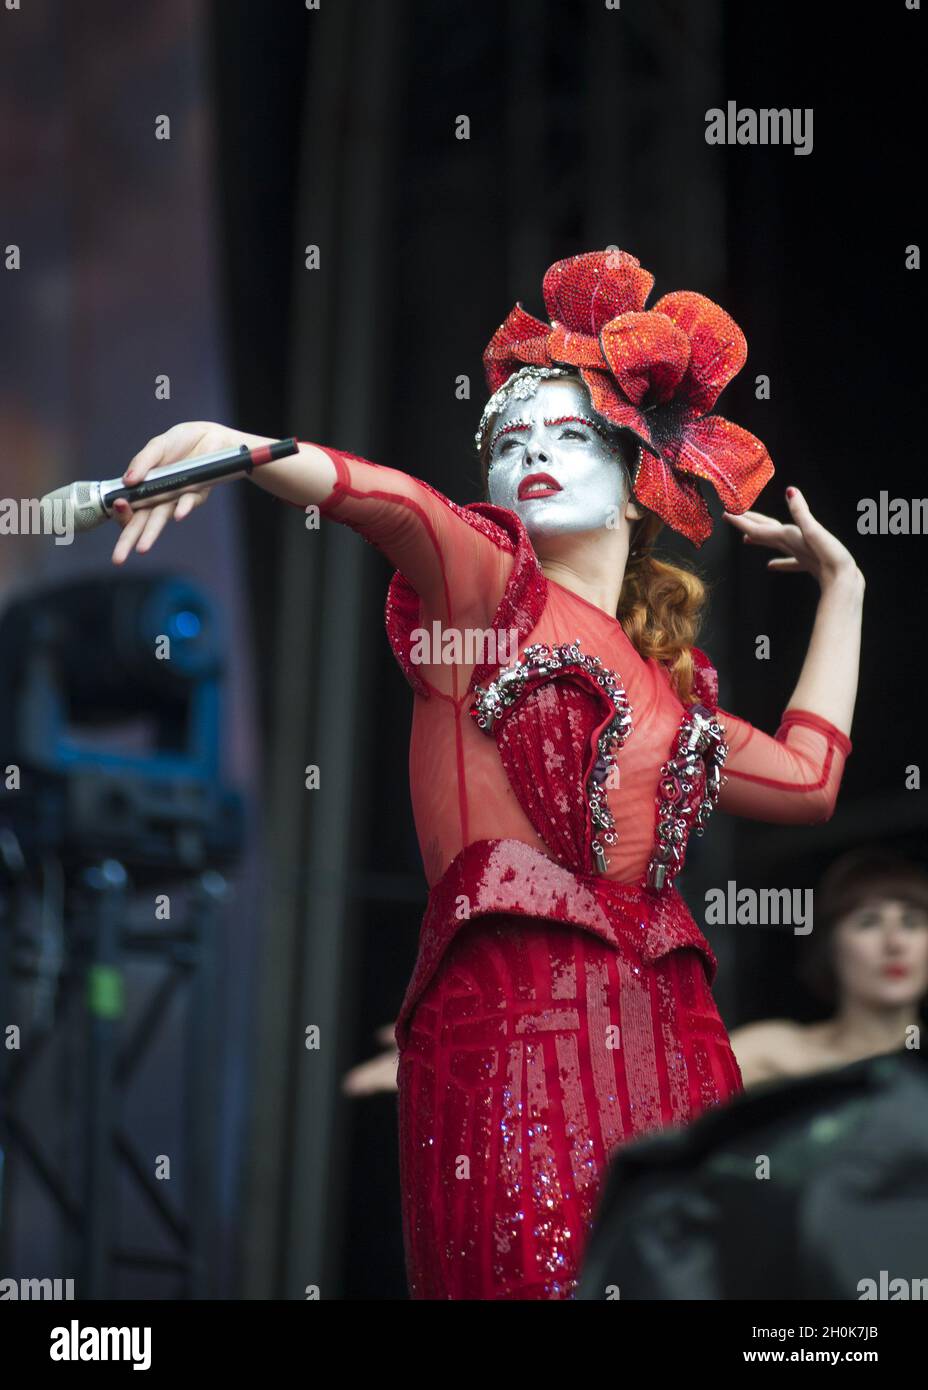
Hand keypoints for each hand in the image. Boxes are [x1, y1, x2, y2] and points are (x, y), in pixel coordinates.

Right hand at [110, 420, 250, 564]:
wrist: (210, 437)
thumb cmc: (180, 443)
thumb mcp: (158, 446)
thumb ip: (142, 461)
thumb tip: (127, 480)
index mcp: (144, 487)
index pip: (128, 507)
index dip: (121, 512)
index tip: (117, 507)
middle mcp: (159, 497)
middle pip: (140, 522)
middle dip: (127, 540)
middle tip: (117, 559)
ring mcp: (176, 498)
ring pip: (161, 519)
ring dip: (151, 533)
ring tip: (141, 549)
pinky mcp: (196, 494)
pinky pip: (188, 503)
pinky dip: (184, 508)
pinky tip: (178, 514)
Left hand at [723, 487, 863, 591]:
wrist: (842, 584)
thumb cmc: (829, 558)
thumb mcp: (815, 530)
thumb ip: (801, 512)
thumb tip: (790, 491)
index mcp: (787, 536)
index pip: (757, 527)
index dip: (741, 520)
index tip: (725, 513)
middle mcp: (789, 545)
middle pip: (762, 533)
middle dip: (747, 523)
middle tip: (732, 516)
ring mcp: (798, 555)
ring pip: (773, 544)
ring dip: (759, 539)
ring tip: (745, 538)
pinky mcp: (809, 563)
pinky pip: (789, 561)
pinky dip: (779, 561)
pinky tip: (771, 566)